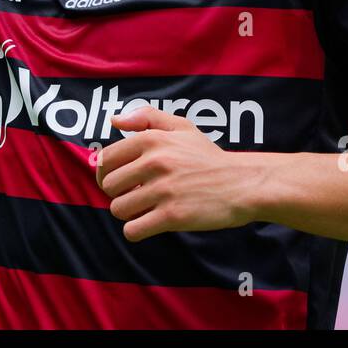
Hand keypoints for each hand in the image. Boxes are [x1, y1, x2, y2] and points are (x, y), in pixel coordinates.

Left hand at [96, 106, 264, 242]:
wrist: (242, 184)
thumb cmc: (209, 157)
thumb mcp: (182, 127)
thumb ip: (146, 117)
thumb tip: (114, 121)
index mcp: (152, 139)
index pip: (105, 159)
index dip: (109, 172)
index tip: (123, 180)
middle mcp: (155, 162)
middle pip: (109, 186)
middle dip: (120, 193)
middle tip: (138, 194)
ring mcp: (163, 190)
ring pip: (118, 209)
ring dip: (129, 212)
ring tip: (147, 208)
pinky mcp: (172, 216)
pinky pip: (133, 230)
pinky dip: (137, 230)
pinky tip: (150, 223)